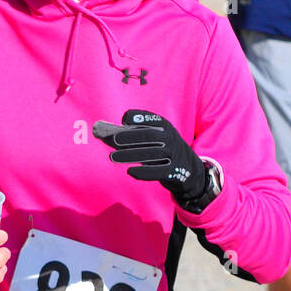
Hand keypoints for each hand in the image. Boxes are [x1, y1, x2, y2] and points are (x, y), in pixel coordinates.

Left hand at [94, 110, 215, 210]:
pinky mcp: (174, 172)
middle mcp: (170, 138)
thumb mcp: (153, 139)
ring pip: (151, 154)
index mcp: (165, 127)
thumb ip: (129, 135)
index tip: (124, 119)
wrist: (189, 170)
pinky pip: (158, 172)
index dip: (139, 118)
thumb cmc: (162, 151)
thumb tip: (101, 132)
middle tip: (113, 140)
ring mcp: (173, 155)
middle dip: (130, 137)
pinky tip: (130, 171)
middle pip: (149, 136)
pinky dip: (143, 172)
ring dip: (130, 155)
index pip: (153, 119)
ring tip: (113, 157)